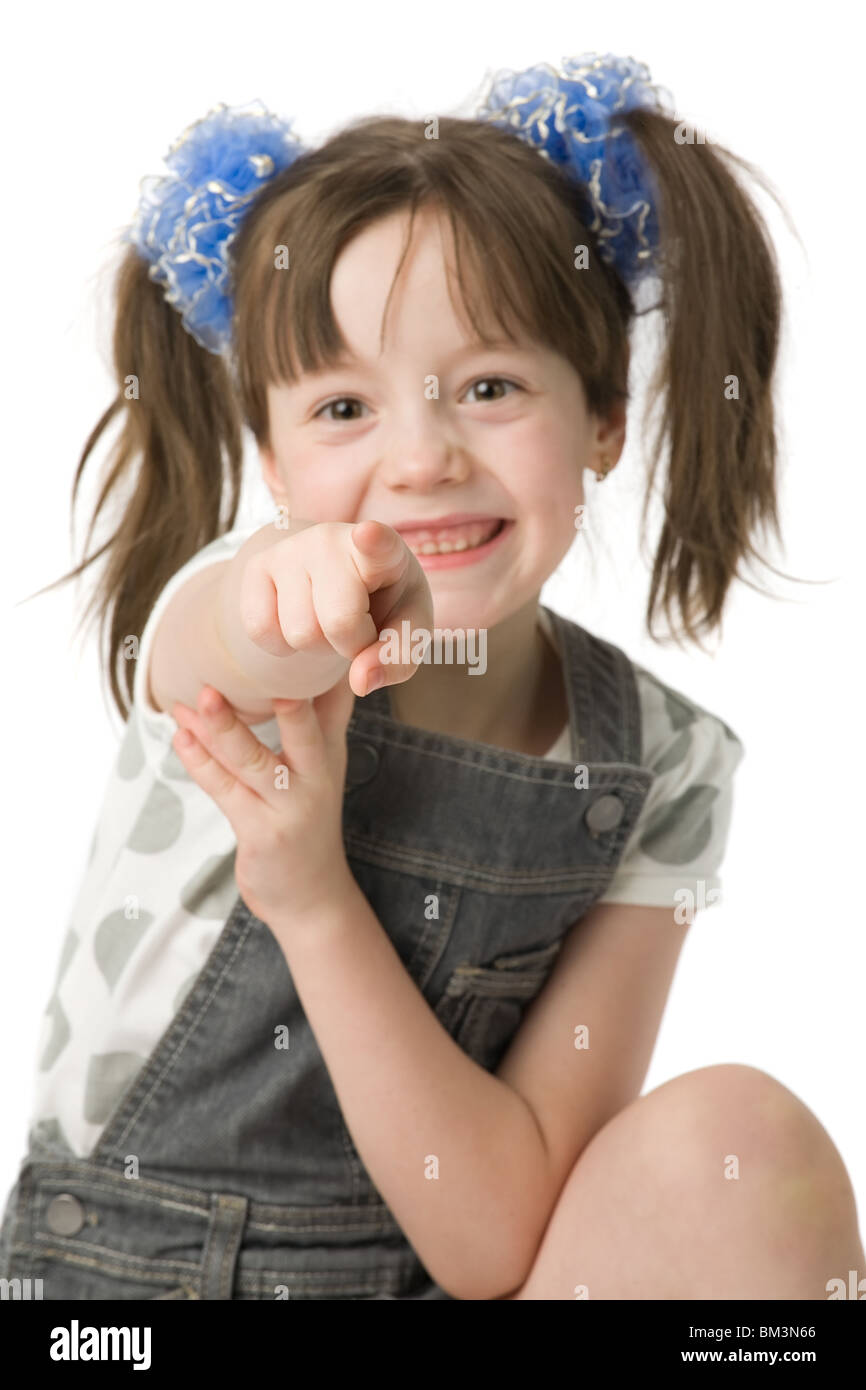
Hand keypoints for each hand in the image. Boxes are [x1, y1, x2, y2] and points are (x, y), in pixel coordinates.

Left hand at [171, 681, 356, 928]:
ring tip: (196, 699)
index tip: (303, 624)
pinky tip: (181, 739)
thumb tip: (296, 662)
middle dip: (283, 701)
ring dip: (223, 729)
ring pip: (255, 762)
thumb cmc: (303, 816)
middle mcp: (318, 776)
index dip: (325, 667)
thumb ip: (312, 716)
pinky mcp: (261, 834)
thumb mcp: (319, 764)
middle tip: (256, 664)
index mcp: (329, 750)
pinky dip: (201, 764)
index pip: (335, 701)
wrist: (310, 894)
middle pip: (306, 732)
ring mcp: (291, 807)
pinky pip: (226, 792)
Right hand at [240, 520, 433, 697]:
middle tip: (358, 627)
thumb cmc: (383, 603)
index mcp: (384, 549)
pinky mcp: (257, 566)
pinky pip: (260, 629)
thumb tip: (360, 682)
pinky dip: (281, 646)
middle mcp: (332, 540)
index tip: (369, 534)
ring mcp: (290, 550)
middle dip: (351, 645)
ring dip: (318, 646)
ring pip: (299, 633)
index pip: (379, 543)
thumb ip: (397, 659)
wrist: (342, 580)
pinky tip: (299, 623)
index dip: (374, 541)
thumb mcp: (407, 630)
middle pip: (339, 623)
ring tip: (328, 621)